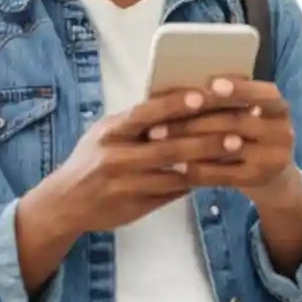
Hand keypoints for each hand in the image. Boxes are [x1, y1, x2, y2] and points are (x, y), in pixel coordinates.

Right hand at [15, 89, 240, 290]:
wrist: (64, 203)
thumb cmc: (92, 159)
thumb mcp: (106, 133)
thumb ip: (138, 122)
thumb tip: (180, 101)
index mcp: (110, 131)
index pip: (145, 113)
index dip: (174, 104)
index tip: (203, 96)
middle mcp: (116, 156)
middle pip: (167, 146)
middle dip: (205, 138)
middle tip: (236, 130)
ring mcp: (126, 184)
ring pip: (174, 173)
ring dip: (208, 162)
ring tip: (235, 150)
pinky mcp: (135, 205)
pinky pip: (171, 193)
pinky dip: (196, 182)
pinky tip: (220, 175)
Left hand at [152, 78, 301, 204]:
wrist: (275, 178)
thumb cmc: (249, 135)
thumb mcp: (250, 114)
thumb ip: (228, 101)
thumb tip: (184, 84)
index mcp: (279, 107)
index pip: (262, 93)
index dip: (237, 89)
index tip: (209, 84)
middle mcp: (283, 131)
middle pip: (236, 121)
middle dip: (194, 119)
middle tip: (158, 120)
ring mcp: (273, 159)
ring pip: (226, 146)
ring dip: (189, 142)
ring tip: (159, 140)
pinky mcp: (259, 180)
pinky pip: (223, 174)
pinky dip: (197, 168)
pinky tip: (174, 165)